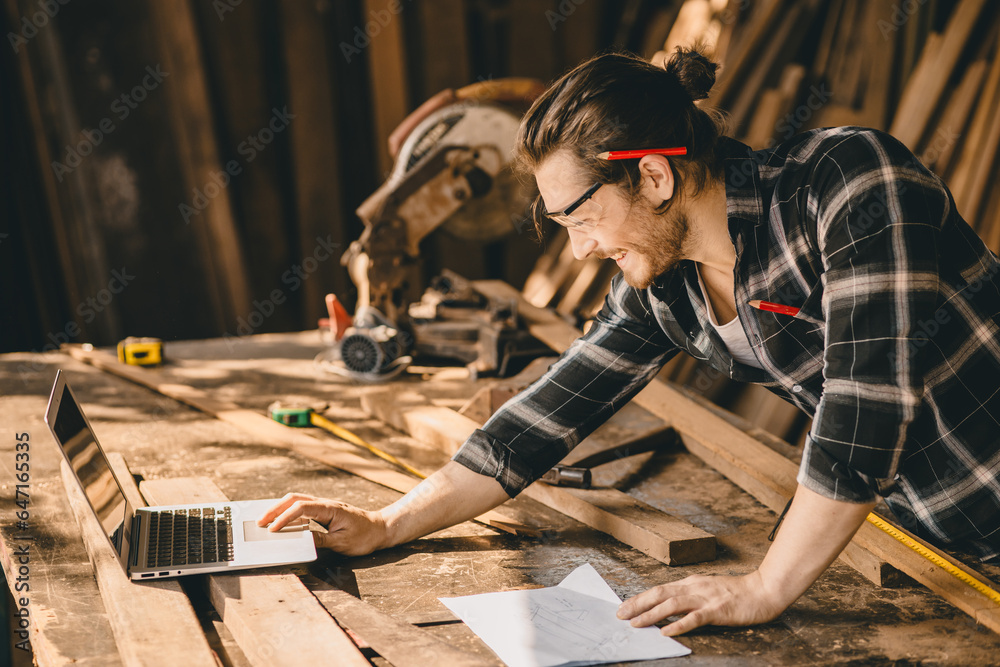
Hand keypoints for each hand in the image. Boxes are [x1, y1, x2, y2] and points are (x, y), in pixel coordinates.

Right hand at [257, 493, 386, 556]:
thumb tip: (300, 539)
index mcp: (330, 508)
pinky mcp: (323, 511)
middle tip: (258, 522)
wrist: (380, 528)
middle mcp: (325, 503)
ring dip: (279, 508)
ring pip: (296, 500)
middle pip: (294, 499)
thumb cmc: (364, 536)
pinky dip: (288, 511)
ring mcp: (324, 506)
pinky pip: (301, 507)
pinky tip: (280, 519)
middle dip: (275, 509)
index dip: (285, 517)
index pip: (302, 508)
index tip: (273, 529)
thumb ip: (321, 539)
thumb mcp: (343, 542)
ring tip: (264, 520)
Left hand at [616, 571, 782, 635]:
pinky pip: (694, 618)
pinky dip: (678, 625)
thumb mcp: (707, 588)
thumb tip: (668, 604)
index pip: (660, 588)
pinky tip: (666, 632)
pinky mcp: (717, 610)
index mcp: (691, 582)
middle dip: (638, 604)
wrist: (763, 590)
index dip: (640, 597)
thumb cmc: (736, 592)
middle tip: (620, 614)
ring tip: (636, 623)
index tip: (624, 605)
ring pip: (672, 604)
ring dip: (651, 614)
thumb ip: (690, 595)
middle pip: (660, 593)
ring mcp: (705, 598)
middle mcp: (694, 587)